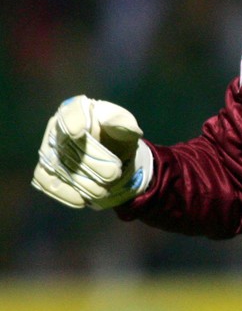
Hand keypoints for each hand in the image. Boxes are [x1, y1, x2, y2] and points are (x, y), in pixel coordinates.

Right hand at [32, 95, 152, 208]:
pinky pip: (47, 183)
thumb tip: (112, 122)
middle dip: (92, 162)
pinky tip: (83, 200)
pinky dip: (66, 193)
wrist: (115, 161)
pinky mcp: (45, 172)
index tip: (79, 133)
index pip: (70, 112)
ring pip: (57, 166)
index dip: (72, 121)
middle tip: (114, 174)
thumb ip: (123, 124)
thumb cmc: (119, 138)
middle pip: (67, 144)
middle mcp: (57, 129)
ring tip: (104, 189)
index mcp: (77, 110)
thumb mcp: (127, 130)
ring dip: (81, 181)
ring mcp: (48, 151)